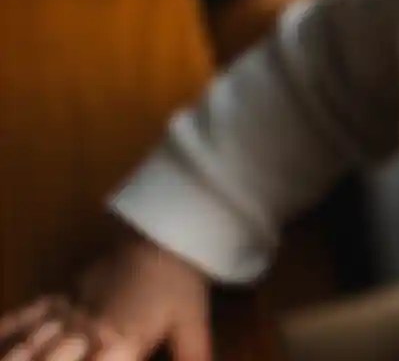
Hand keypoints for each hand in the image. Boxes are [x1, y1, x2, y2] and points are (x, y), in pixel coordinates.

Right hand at [0, 232, 212, 360]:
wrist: (168, 237)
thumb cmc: (182, 285)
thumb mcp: (193, 326)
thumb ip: (193, 356)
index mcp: (121, 342)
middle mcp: (89, 331)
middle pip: (53, 359)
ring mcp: (72, 311)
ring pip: (36, 342)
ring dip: (21, 356)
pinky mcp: (65, 295)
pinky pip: (31, 314)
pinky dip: (11, 327)